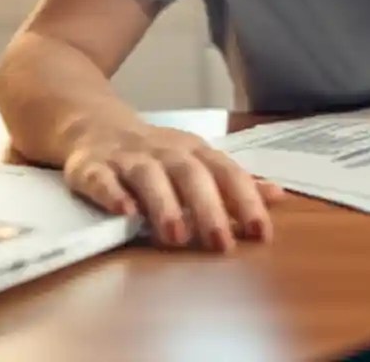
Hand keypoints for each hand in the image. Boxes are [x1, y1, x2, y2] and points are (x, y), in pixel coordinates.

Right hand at [62, 123, 285, 252]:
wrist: (93, 125)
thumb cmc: (155, 153)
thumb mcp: (197, 161)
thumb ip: (233, 182)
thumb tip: (278, 195)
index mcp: (194, 152)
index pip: (226, 172)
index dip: (245, 201)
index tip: (262, 233)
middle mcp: (164, 152)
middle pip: (190, 174)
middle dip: (208, 208)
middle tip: (221, 244)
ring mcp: (128, 158)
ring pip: (148, 176)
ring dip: (164, 204)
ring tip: (176, 237)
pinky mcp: (92, 167)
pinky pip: (102, 179)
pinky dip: (113, 195)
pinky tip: (124, 212)